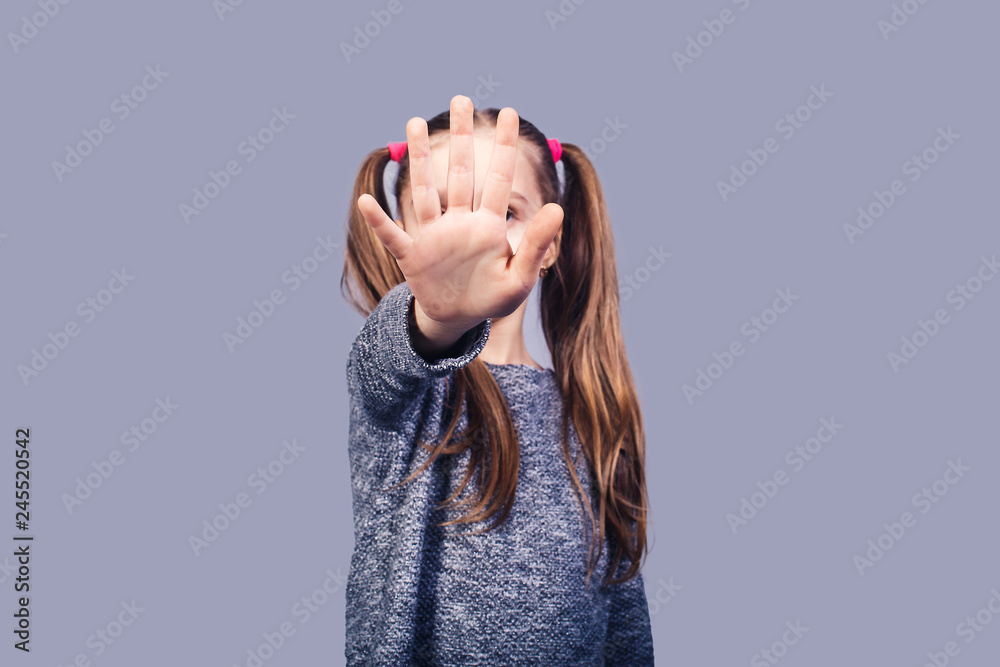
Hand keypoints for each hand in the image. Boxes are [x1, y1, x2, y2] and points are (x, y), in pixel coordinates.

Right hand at [357, 95, 563, 336]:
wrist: (460, 320)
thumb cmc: (492, 298)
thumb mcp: (520, 278)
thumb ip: (536, 244)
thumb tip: (558, 207)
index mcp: (487, 225)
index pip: (497, 178)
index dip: (503, 146)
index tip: (509, 113)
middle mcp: (460, 222)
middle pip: (459, 172)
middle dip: (460, 137)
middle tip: (461, 99)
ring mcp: (434, 236)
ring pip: (425, 191)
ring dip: (418, 159)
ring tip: (414, 122)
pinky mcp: (413, 256)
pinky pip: (393, 236)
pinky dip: (380, 221)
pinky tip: (365, 201)